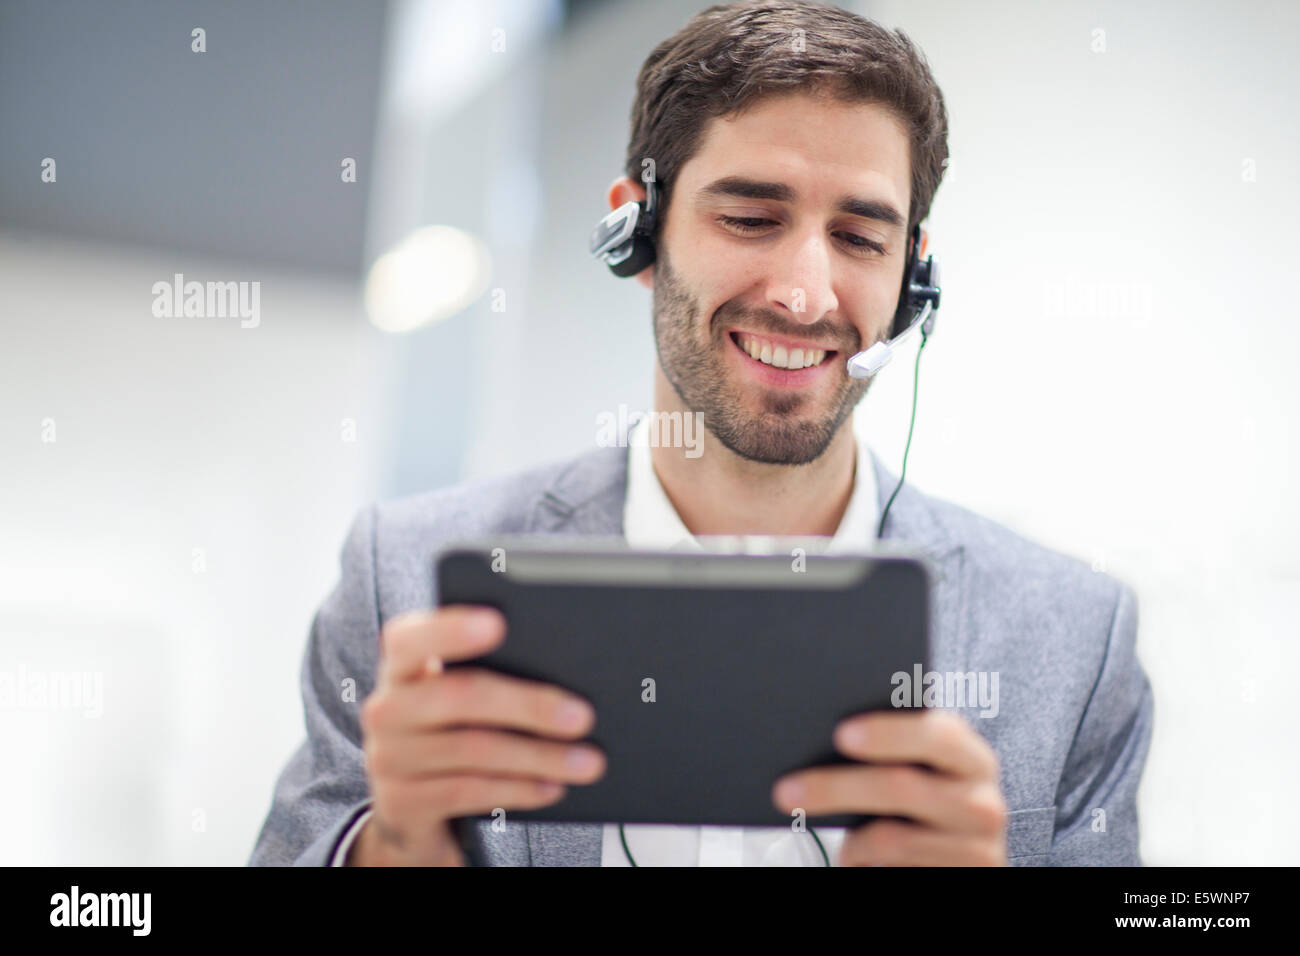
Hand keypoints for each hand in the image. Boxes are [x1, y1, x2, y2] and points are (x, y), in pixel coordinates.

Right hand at [350, 605, 606, 865]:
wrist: (410, 800)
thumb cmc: (451, 726)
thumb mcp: (458, 694)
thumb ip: (490, 671)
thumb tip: (563, 669)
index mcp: (400, 665)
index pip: (411, 638)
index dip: (451, 629)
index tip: (499, 623)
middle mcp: (387, 708)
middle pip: (459, 697)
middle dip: (529, 705)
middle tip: (583, 716)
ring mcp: (388, 757)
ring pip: (473, 750)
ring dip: (538, 756)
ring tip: (586, 761)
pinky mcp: (400, 802)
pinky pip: (468, 792)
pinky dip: (518, 789)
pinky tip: (552, 786)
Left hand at [772, 709, 1006, 865]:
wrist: (957, 857)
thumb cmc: (921, 803)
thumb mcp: (918, 771)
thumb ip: (890, 751)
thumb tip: (822, 735)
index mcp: (969, 755)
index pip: (935, 734)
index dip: (887, 733)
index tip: (840, 733)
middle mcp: (981, 799)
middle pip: (901, 787)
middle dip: (837, 787)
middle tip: (786, 791)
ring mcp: (978, 845)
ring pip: (893, 838)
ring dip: (850, 839)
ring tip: (827, 835)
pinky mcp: (970, 875)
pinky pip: (900, 868)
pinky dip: (866, 861)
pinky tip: (852, 858)